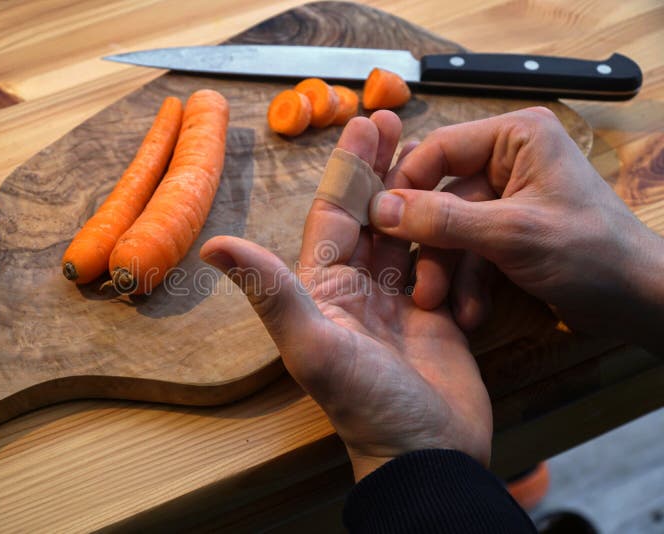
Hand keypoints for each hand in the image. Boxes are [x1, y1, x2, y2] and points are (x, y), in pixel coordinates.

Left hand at [201, 112, 491, 480]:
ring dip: (417, 194)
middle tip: (395, 118)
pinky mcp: (435, 314)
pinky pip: (440, 260)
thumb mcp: (314, 344)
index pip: (333, 213)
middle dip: (383, 167)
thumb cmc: (368, 406)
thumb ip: (270, 289)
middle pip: (369, 214)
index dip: (347, 167)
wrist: (426, 453)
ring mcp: (398, 300)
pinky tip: (461, 210)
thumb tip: (211, 245)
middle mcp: (357, 289)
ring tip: (438, 155)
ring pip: (405, 231)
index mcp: (325, 289)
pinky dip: (448, 236)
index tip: (363, 123)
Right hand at [369, 107, 663, 352]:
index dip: (406, 185)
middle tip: (411, 278)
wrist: (641, 304)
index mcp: (516, 138)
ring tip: (441, 307)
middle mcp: (509, 161)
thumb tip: (379, 208)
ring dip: (448, 272)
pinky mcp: (510, 235)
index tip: (378, 222)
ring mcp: (509, 200)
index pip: (440, 149)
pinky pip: (472, 251)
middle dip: (432, 245)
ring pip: (453, 230)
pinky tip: (470, 312)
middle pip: (442, 196)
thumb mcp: (510, 234)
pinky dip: (469, 282)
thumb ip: (442, 219)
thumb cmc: (590, 255)